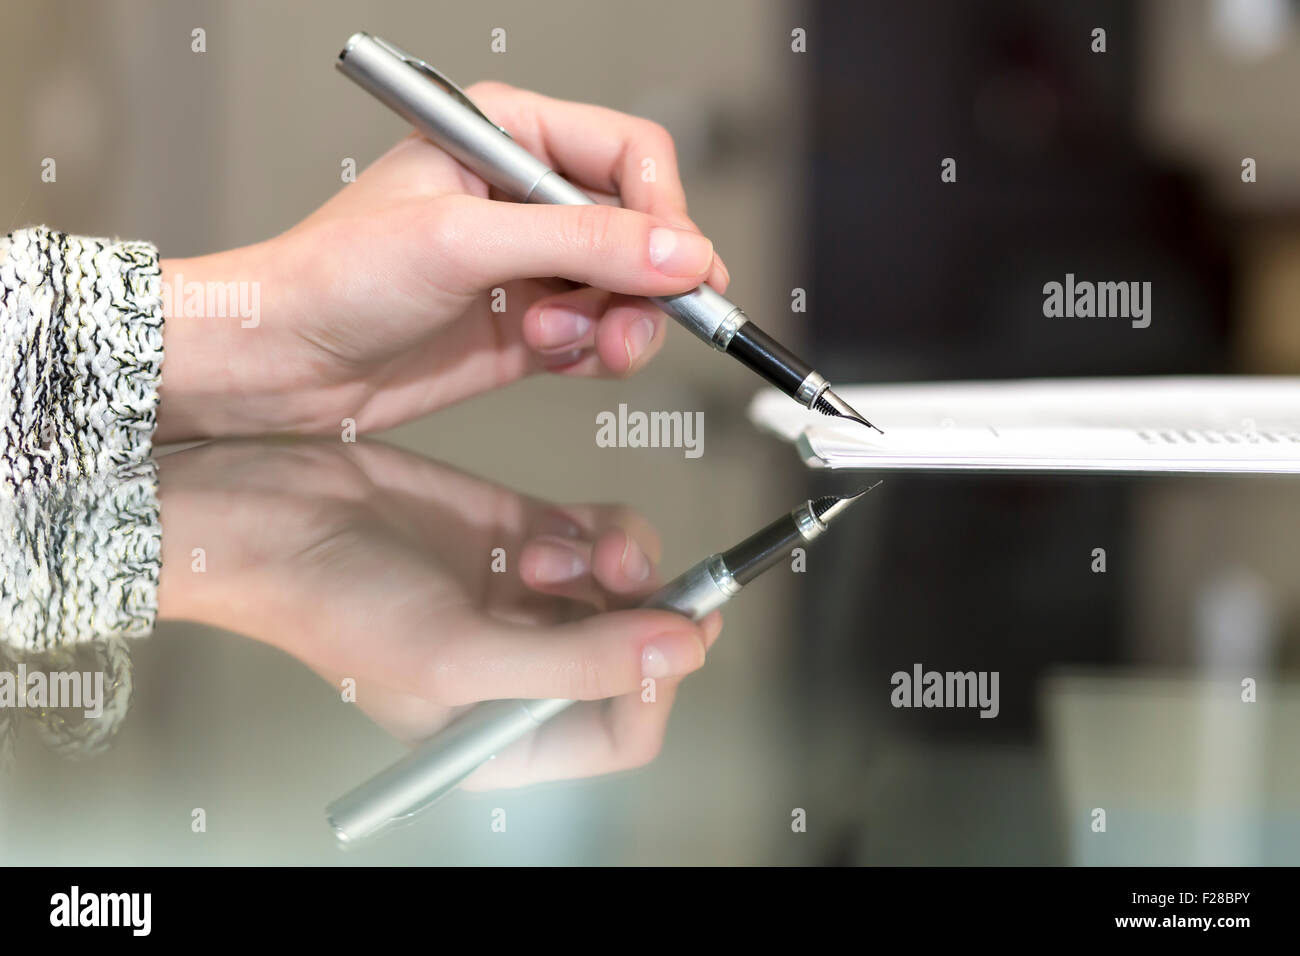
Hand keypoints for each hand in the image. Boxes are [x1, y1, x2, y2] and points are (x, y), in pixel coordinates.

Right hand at [155, 438, 722, 788]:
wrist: (278, 515)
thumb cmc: (340, 608)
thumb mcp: (459, 657)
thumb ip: (578, 662)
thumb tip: (682, 652)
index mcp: (504, 736)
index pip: (623, 732)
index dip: (657, 688)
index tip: (668, 633)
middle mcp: (528, 676)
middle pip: (640, 654)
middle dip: (639, 611)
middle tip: (610, 572)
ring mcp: (533, 605)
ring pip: (632, 589)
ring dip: (612, 564)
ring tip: (550, 551)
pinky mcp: (529, 540)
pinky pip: (605, 539)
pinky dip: (595, 531)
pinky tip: (544, 532)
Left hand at [156, 84, 728, 440]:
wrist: (282, 361)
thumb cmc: (334, 275)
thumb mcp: (461, 242)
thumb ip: (579, 242)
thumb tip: (677, 253)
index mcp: (509, 137)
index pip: (631, 154)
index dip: (665, 210)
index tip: (679, 266)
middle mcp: (528, 197)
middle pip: (643, 228)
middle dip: (644, 282)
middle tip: (630, 322)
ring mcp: (533, 264)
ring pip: (631, 290)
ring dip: (618, 325)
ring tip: (564, 341)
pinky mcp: (533, 324)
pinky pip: (602, 336)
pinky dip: (594, 354)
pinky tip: (550, 357)